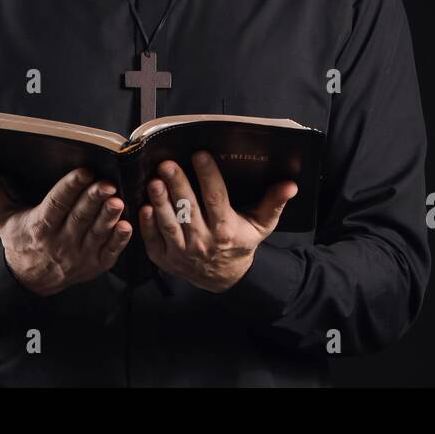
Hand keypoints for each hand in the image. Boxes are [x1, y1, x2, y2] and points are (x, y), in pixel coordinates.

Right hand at [0, 159, 131, 296]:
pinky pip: (110, 252)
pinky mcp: (95, 265)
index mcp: (39, 226)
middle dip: (94, 200)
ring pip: (96, 234)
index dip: (70, 188)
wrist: (29, 278)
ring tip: (119, 201)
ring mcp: (80, 256)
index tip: (84, 172)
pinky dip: (119, 241)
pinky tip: (127, 226)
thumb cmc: (17, 237)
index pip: (56, 204)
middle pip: (79, 218)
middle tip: (108, 183)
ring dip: (108, 218)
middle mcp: (60, 243)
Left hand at [140, 150, 297, 292]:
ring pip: (169, 224)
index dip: (208, 176)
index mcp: (226, 230)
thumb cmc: (241, 242)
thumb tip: (291, 184)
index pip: (216, 198)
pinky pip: (154, 240)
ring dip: (160, 202)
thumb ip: (274, 203)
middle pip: (188, 209)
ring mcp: (182, 252)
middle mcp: (203, 241)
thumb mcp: (262, 225)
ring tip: (154, 181)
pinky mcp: (165, 259)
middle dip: (177, 185)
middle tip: (167, 164)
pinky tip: (143, 206)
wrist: (224, 278)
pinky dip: (147, 225)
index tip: (199, 154)